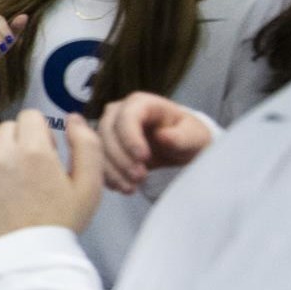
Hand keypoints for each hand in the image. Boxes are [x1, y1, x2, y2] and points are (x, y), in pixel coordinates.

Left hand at [0, 110, 103, 247]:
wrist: (26, 257)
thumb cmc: (59, 223)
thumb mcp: (89, 186)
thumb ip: (87, 145)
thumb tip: (73, 118)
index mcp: (34, 151)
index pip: (30, 116)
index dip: (41, 133)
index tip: (45, 154)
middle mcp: (2, 154)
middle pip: (8, 127)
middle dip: (20, 141)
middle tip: (30, 170)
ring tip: (10, 177)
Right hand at [98, 92, 213, 194]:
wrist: (180, 148)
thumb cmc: (188, 136)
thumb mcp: (194, 136)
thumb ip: (181, 136)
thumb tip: (162, 136)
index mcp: (141, 103)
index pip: (126, 116)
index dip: (130, 138)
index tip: (144, 159)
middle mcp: (118, 112)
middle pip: (107, 132)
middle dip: (121, 157)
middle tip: (139, 177)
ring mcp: (107, 128)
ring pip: (98, 148)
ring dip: (112, 170)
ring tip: (131, 187)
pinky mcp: (102, 146)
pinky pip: (96, 160)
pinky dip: (107, 176)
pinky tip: (122, 187)